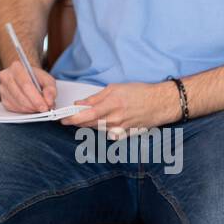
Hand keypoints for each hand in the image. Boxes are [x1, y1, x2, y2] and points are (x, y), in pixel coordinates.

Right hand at [0, 59, 56, 113]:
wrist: (26, 76)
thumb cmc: (36, 77)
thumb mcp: (47, 79)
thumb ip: (50, 89)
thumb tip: (49, 101)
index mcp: (16, 67)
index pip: (25, 85)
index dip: (36, 98)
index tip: (45, 107)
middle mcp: (6, 76)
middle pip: (20, 95)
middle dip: (34, 105)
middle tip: (44, 109)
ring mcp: (2, 88)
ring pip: (17, 104)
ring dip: (30, 109)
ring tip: (38, 107)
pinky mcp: (3, 98)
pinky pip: (13, 108)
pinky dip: (24, 110)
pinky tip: (31, 107)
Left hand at [60, 81, 182, 136]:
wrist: (160, 103)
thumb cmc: (140, 93)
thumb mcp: (115, 88)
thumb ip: (95, 98)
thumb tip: (80, 104)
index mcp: (112, 105)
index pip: (87, 115)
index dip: (73, 118)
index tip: (63, 119)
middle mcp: (115, 120)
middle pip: (89, 125)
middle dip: (77, 122)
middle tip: (68, 117)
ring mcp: (120, 129)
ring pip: (96, 129)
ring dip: (88, 124)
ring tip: (85, 116)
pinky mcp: (124, 134)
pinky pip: (107, 132)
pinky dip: (101, 127)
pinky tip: (103, 121)